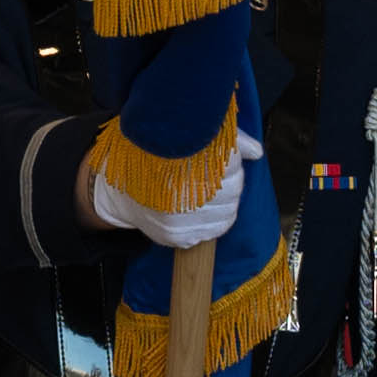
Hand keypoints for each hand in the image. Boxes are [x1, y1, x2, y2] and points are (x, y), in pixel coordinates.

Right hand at [82, 129, 254, 251]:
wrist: (119, 192)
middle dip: (232, 179)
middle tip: (218, 173)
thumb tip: (257, 152)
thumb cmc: (154, 160)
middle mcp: (175, 193)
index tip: (222, 154)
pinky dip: (217, 220)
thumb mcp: (182, 139)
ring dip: (227, 201)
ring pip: (228, 212)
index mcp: (177, 162)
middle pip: (232, 188)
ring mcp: (175, 220)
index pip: (230, 164)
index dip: (232, 158)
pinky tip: (204, 208)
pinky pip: (215, 232)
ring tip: (211, 191)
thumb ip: (223, 139)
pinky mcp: (175, 238)